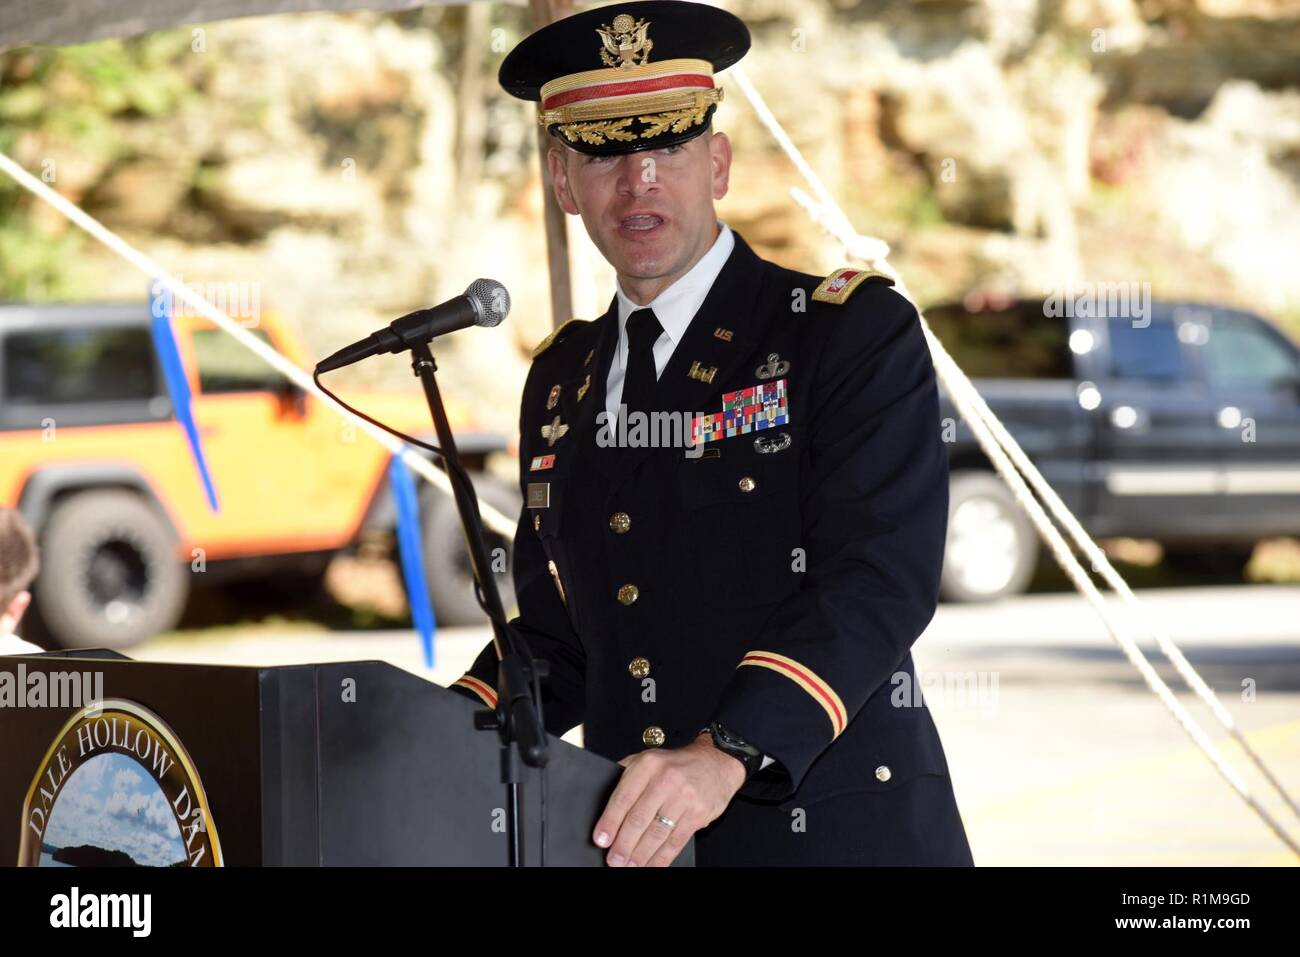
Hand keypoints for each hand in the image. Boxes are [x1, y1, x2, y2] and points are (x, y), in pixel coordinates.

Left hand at [593, 732, 745, 866]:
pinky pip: (676, 841)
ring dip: (640, 854)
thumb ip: (627, 774)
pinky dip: (662, 857)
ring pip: (656, 833)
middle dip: (623, 844)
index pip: (623, 797)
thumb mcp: (650, 758)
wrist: (717, 762)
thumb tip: (605, 801)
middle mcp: (665, 779)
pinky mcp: (698, 814)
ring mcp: (684, 797)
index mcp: (648, 764)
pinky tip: (652, 865)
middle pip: (639, 818)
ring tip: (629, 866)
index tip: (601, 839)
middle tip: (614, 860)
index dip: (610, 822)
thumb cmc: (678, 764)